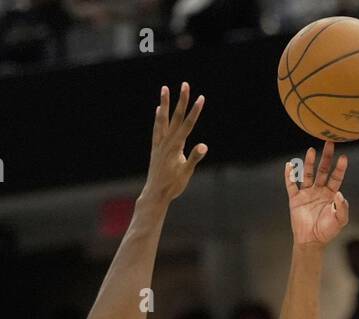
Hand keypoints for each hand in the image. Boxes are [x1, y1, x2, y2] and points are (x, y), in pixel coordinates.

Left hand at [143, 82, 207, 204]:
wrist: (155, 193)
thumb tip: (203, 146)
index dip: (195, 111)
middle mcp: (166, 141)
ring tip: (165, 89)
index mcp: (175, 146)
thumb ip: (194, 158)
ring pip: (162, 119)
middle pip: (175, 116)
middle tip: (185, 84)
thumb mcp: (186, 172)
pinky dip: (158, 118)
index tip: (201, 98)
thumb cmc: (172, 185)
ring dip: (164, 103)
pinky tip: (158, 110)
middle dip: (182, 100)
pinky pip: (157, 129)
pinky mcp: (156, 148)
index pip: (188, 124)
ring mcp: (159, 143)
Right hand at [285, 141, 348, 247]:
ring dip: (309, 163)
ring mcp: (307, 193)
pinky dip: (289, 175)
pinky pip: (291, 185)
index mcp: (331, 194)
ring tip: (311, 150)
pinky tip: (289, 165)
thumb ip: (342, 208)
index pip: (336, 177)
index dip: (340, 168)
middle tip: (330, 143)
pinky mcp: (295, 198)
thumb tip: (339, 194)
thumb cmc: (327, 231)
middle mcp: (319, 190)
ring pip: (308, 174)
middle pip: (323, 170)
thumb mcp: (340, 220)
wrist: (311, 241)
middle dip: (326, 157)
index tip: (343, 157)